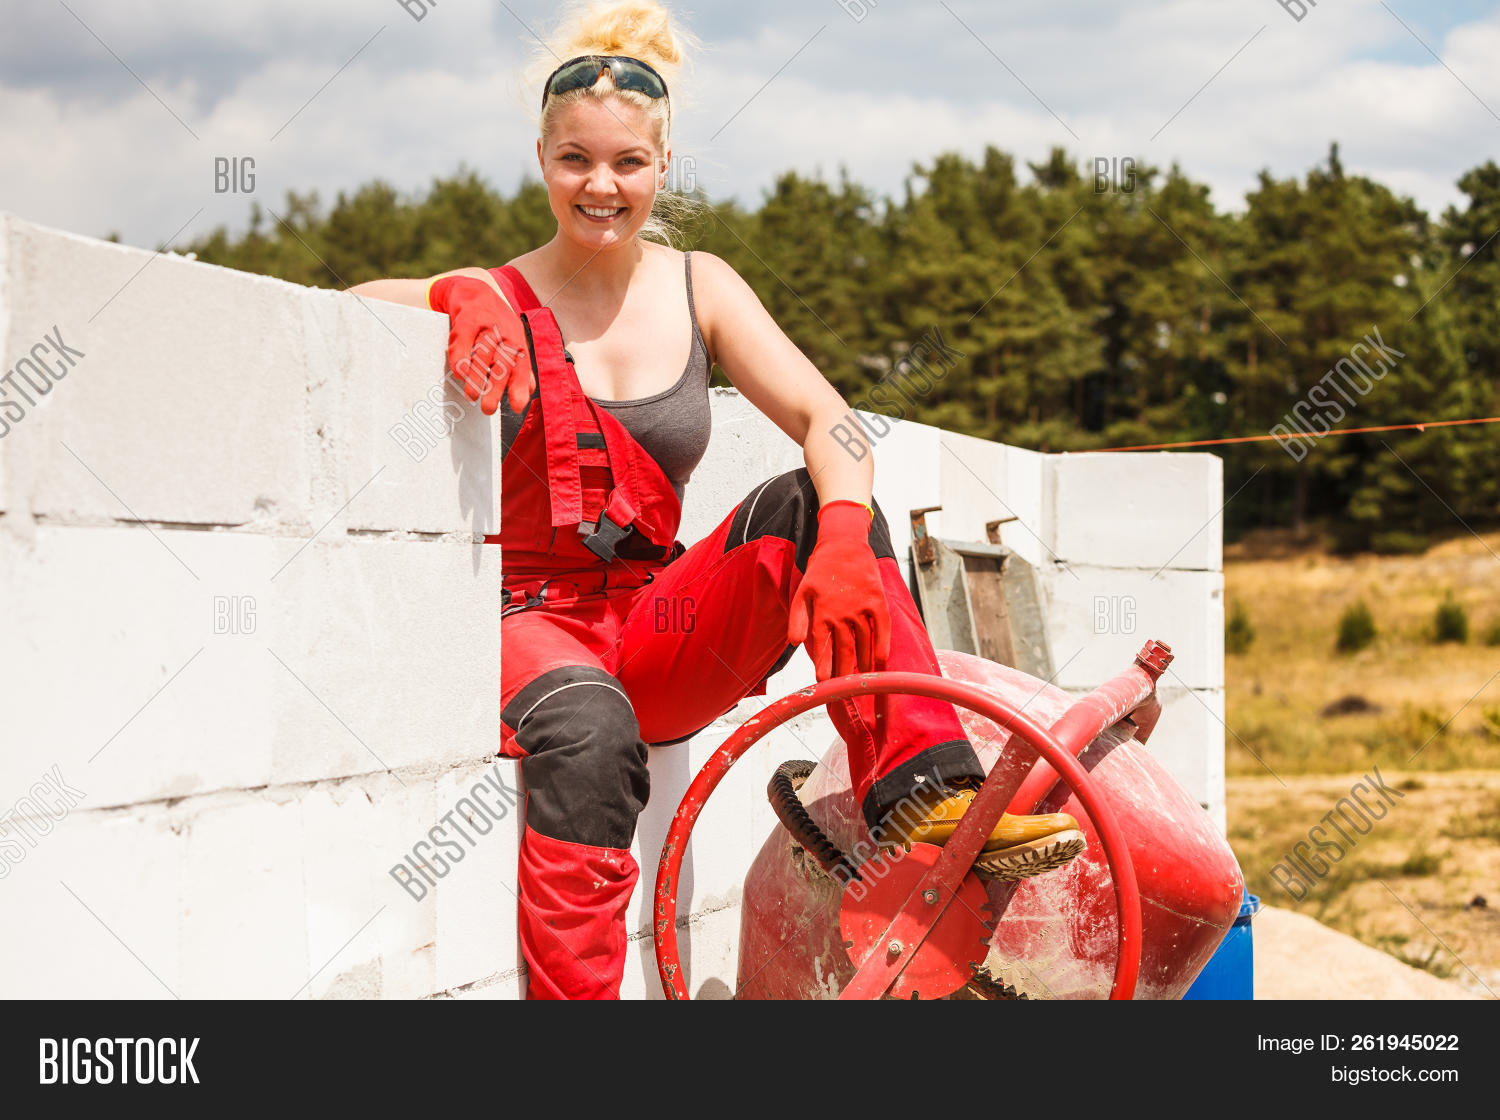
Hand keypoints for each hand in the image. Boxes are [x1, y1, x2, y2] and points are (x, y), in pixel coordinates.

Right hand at [428, 275, 533, 414]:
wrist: (474, 290)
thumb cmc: (495, 323)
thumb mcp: (512, 341)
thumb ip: (520, 367)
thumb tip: (528, 391)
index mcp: (518, 342)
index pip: (522, 367)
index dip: (519, 387)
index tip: (517, 407)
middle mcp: (505, 333)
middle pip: (503, 362)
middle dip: (496, 387)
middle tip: (487, 409)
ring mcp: (485, 325)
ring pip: (483, 354)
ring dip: (477, 377)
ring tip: (471, 396)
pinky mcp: (465, 319)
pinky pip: (463, 341)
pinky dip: (461, 358)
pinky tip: (459, 374)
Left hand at [787, 500, 890, 680]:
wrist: (844, 543)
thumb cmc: (820, 570)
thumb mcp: (802, 591)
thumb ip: (798, 618)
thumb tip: (795, 643)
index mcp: (821, 613)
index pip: (822, 648)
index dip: (824, 669)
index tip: (824, 686)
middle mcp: (841, 614)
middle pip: (844, 651)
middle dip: (844, 675)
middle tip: (845, 694)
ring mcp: (861, 608)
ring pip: (863, 644)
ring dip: (862, 665)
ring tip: (863, 684)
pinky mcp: (877, 601)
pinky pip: (882, 629)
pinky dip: (882, 646)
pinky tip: (880, 662)